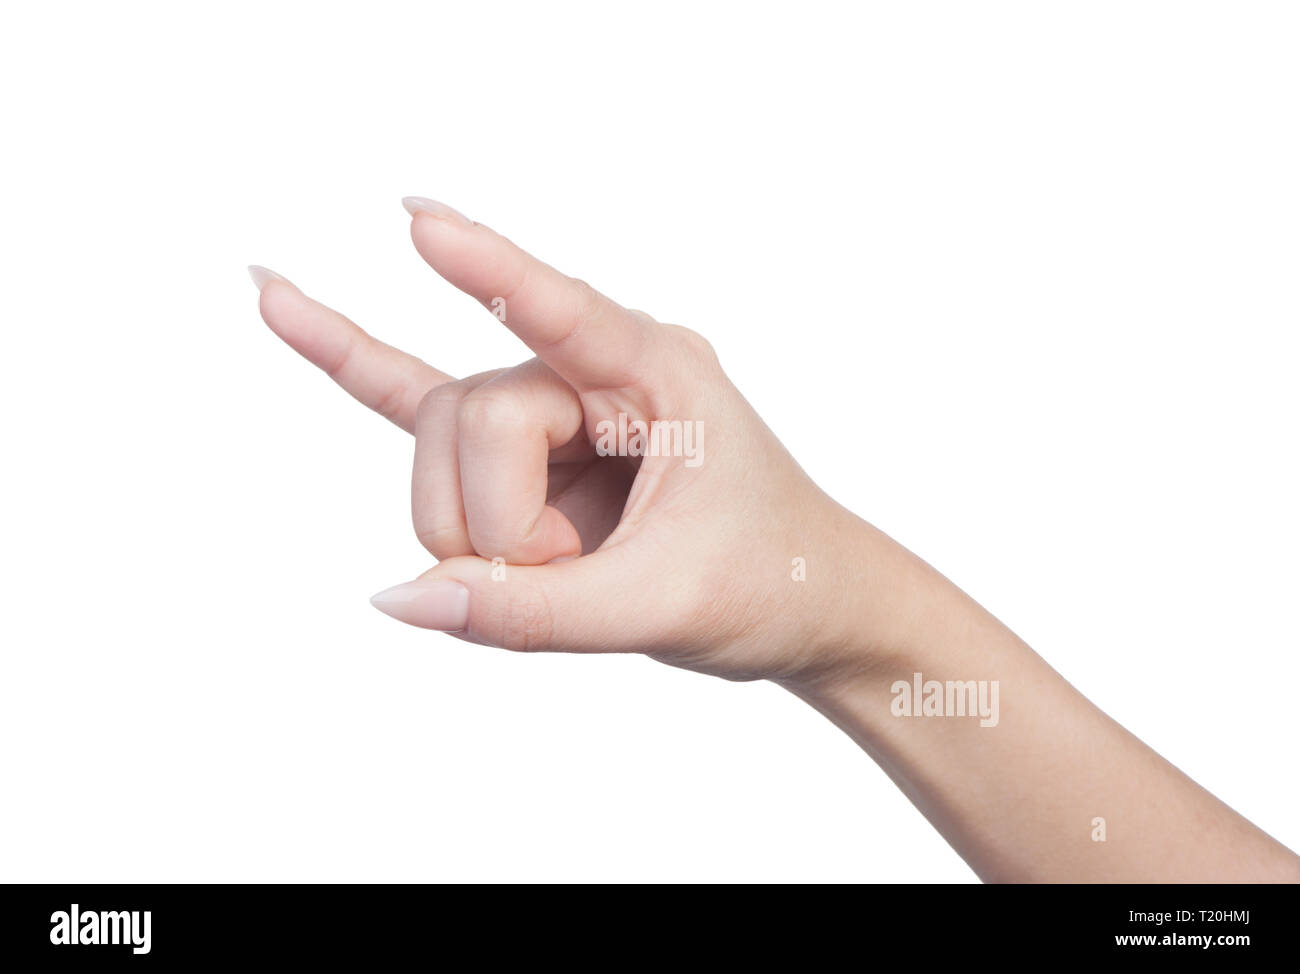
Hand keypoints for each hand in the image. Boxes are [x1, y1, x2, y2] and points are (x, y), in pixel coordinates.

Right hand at [254, 197, 903, 685]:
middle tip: (564, 573)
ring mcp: (554, 402)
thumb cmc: (764, 583)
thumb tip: (398, 599)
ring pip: (438, 443)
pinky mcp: (523, 448)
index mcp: (660, 372)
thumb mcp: (659, 607)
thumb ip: (530, 614)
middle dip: (493, 524)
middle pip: (471, 416)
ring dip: (470, 533)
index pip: (563, 312)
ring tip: (554, 565)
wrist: (803, 603)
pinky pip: (417, 405)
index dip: (489, 271)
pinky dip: (351, 364)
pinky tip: (278, 303)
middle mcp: (597, 369)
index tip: (417, 219)